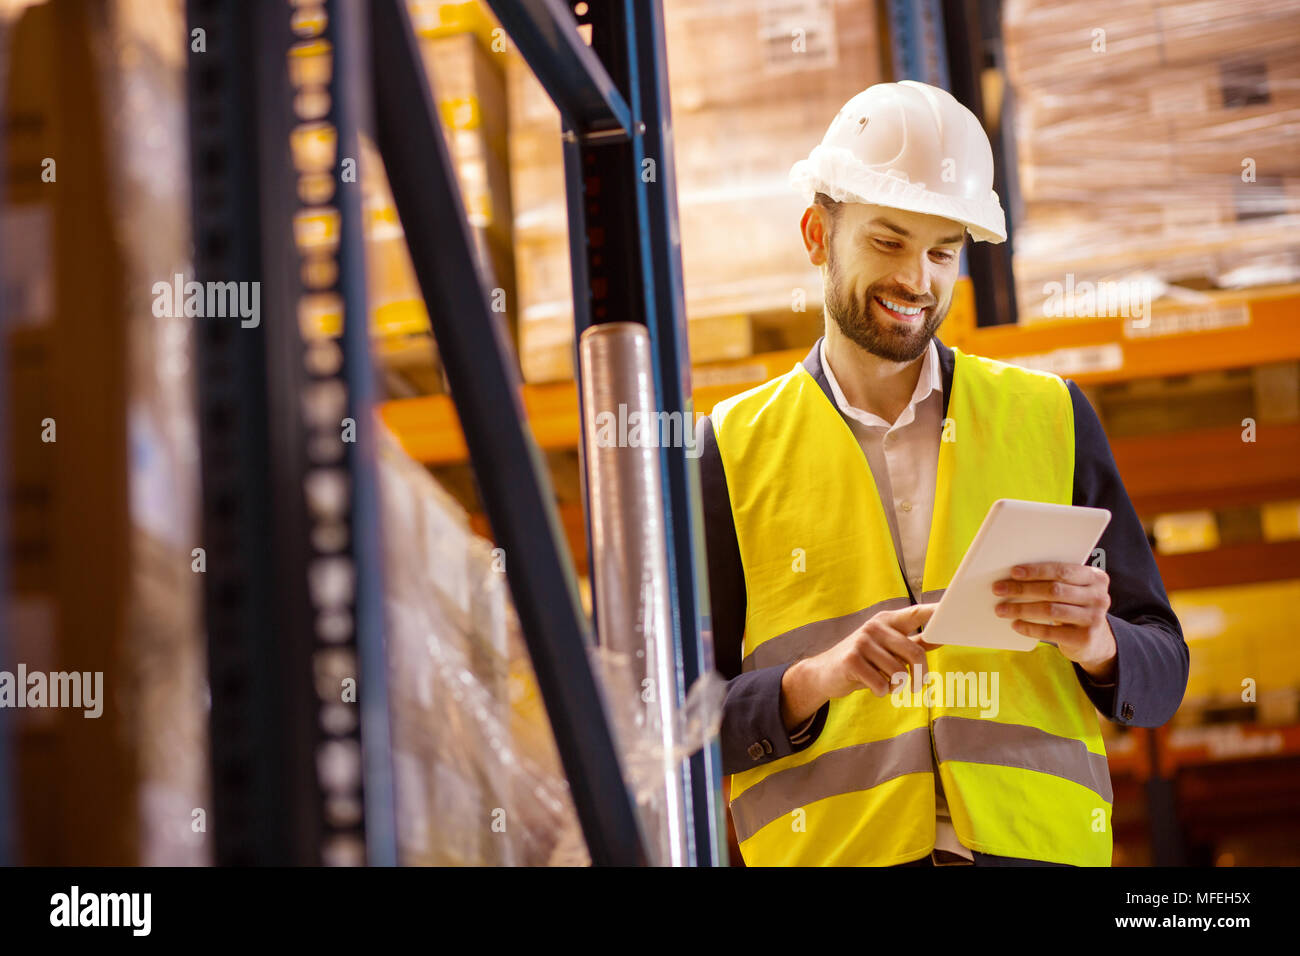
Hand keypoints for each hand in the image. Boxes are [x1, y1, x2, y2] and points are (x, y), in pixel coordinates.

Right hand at [800, 603, 939, 703]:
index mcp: (887, 621)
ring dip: (896, 686)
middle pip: (915, 653)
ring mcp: (862, 642)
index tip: (952, 610)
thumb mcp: (888, 648)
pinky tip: (873, 686)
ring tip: (886, 683)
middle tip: (917, 687)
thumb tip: (942, 637)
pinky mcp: (851, 660)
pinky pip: (881, 684)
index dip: (935, 612)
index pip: (916, 614)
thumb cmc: (864, 661)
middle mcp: (875, 627)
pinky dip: (881, 691)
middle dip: (920, 676)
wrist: (825, 673)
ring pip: (898, 673)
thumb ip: (914, 642)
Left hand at [992, 562, 1115, 679]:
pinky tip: (1015, 624)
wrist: (1095, 640)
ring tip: (1001, 609)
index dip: (1036, 571)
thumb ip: (1056, 580)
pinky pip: (1050, 632)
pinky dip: (1029, 627)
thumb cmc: (1075, 607)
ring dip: (1021, 608)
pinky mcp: (1084, 638)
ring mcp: (1094, 619)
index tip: (1013, 572)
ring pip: (1050, 610)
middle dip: (1022, 589)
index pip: (1062, 570)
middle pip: (1054, 590)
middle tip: (998, 589)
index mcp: (1096, 578)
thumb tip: (1014, 575)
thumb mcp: (1074, 590)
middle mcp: (1099, 597)